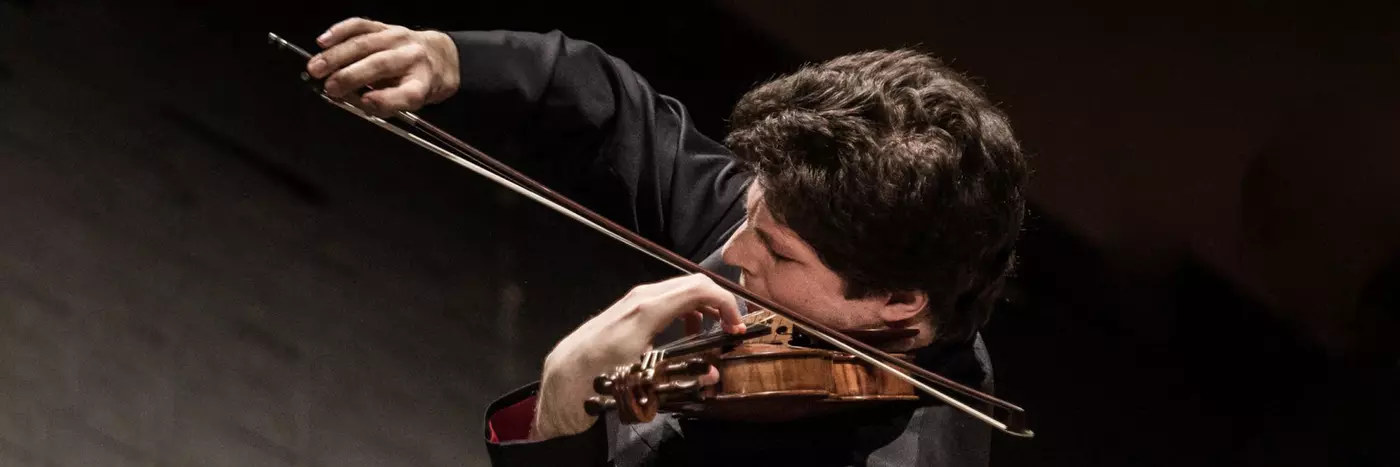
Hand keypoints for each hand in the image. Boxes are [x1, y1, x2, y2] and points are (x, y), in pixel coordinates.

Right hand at [306, 17, 459, 115]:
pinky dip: (340, 32)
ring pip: (365, 44)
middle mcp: (413, 59)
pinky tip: (324, 42)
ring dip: (336, 56)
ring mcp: (399, 39)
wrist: (437, 56)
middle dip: (351, 76)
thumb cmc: (419, 83)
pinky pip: (361, 25)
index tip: (365, 103)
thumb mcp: (409, 104)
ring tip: (316, 68)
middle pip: (380, 65)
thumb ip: (383, 104)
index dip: (385, 99)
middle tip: (329, 87)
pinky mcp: (386, 27)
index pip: (407, 94)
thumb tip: (352, 99)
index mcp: (423, 84)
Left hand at [530, 273, 746, 439]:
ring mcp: (636, 300)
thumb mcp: (642, 382)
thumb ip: (682, 376)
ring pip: (681, 290)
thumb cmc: (597, 379)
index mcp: (648, 308)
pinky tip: (688, 331)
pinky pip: (668, 299)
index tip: (737, 327)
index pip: (700, 288)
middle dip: (720, 303)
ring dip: (705, 307)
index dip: (727, 303)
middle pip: (694, 284)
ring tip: (715, 331)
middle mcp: (643, 297)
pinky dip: (687, 310)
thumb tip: (714, 375)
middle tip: (732, 330)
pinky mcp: (631, 309)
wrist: (563, 378)